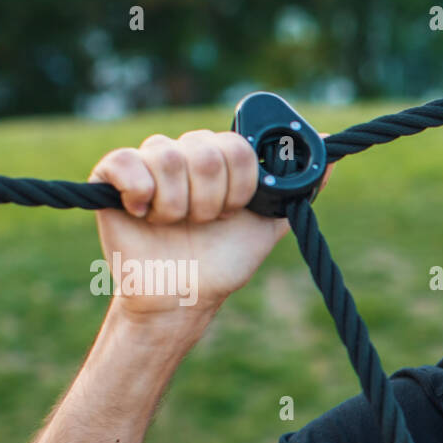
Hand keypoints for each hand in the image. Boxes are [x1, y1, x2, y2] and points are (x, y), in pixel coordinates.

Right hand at [89, 129, 333, 321]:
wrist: (182, 297)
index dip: (240, 185)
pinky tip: (144, 213)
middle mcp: (185, 154)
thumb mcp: (268, 224)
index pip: (237, 145)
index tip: (234, 212)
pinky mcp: (111, 176)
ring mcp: (148, 162)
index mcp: (220, 161)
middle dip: (213, 200)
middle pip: (206, 149)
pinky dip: (141, 192)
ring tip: (174, 226)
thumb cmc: (223, 262)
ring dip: (180, 206)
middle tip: (204, 223)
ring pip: (169, 157)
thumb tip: (331, 150)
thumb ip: (297, 188)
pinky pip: (126, 161)